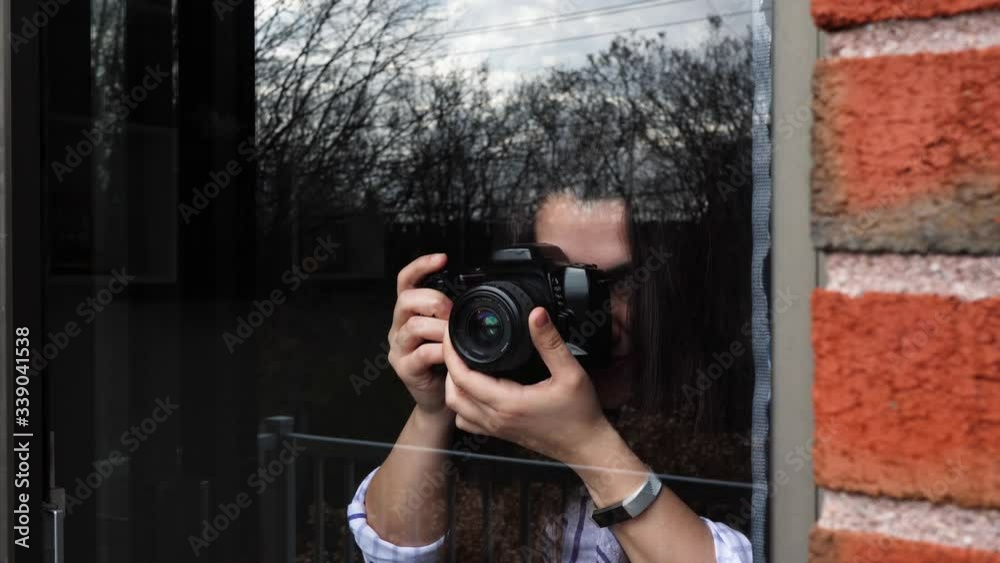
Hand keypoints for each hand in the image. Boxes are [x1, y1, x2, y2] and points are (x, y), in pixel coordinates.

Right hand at [387, 254, 453, 414]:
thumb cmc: (448, 362)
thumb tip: (477, 293)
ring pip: (413, 326)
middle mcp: (399, 327)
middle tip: (452, 311)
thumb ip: (453, 313)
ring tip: (454, 335)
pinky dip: (440, 352)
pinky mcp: (404, 368)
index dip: (421, 266)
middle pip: (406, 299)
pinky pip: (421, 353)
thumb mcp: (450, 332)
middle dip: (433, 300)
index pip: (406, 281)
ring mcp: (399, 348)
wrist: (440, 399)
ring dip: (439, 328)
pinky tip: (451, 355)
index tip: (442, 259)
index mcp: (410, 312)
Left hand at [443, 307, 608, 464]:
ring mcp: (497, 428)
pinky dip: (463, 403)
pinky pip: (469, 420)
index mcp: (508, 403)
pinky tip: (476, 388)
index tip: (452, 334)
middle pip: (453, 392)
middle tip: (455, 345)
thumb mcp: (571, 373)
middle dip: (448, 366)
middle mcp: (497, 418)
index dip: (451, 353)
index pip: (462, 377)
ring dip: (454, 386)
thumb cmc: (580, 415)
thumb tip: (536, 316)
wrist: (587, 447)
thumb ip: (551, 343)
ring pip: (457, 409)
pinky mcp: (502, 432)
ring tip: (462, 364)